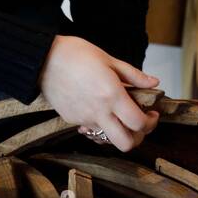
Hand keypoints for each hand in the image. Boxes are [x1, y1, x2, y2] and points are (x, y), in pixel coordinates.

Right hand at [38, 35, 160, 153]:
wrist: (43, 58)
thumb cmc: (75, 54)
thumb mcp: (109, 59)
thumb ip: (134, 75)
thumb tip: (153, 83)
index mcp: (112, 95)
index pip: (139, 123)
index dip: (150, 122)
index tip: (151, 113)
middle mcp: (98, 112)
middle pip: (125, 144)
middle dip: (137, 137)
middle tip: (138, 123)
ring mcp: (83, 119)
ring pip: (107, 139)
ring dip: (117, 132)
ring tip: (117, 116)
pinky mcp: (71, 120)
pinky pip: (90, 131)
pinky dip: (99, 125)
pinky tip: (99, 111)